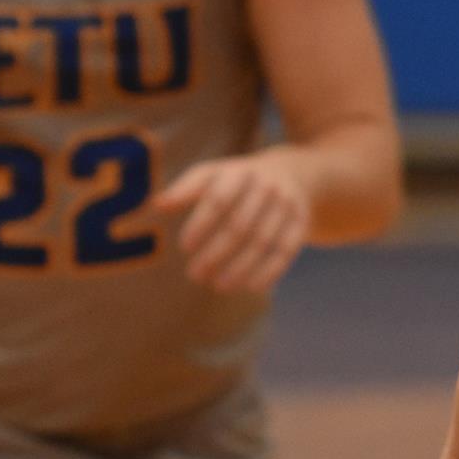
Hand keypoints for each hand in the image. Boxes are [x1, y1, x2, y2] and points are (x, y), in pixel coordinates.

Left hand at [152, 150, 311, 293]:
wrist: (294, 172)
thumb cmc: (238, 179)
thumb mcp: (213, 174)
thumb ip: (185, 189)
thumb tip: (157, 205)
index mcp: (240, 171)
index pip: (219, 200)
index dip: (201, 224)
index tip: (184, 247)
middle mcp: (267, 186)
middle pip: (240, 225)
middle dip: (216, 253)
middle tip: (195, 275)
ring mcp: (287, 204)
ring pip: (263, 241)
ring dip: (240, 267)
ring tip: (218, 286)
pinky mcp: (301, 222)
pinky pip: (286, 251)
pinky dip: (269, 271)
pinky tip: (250, 287)